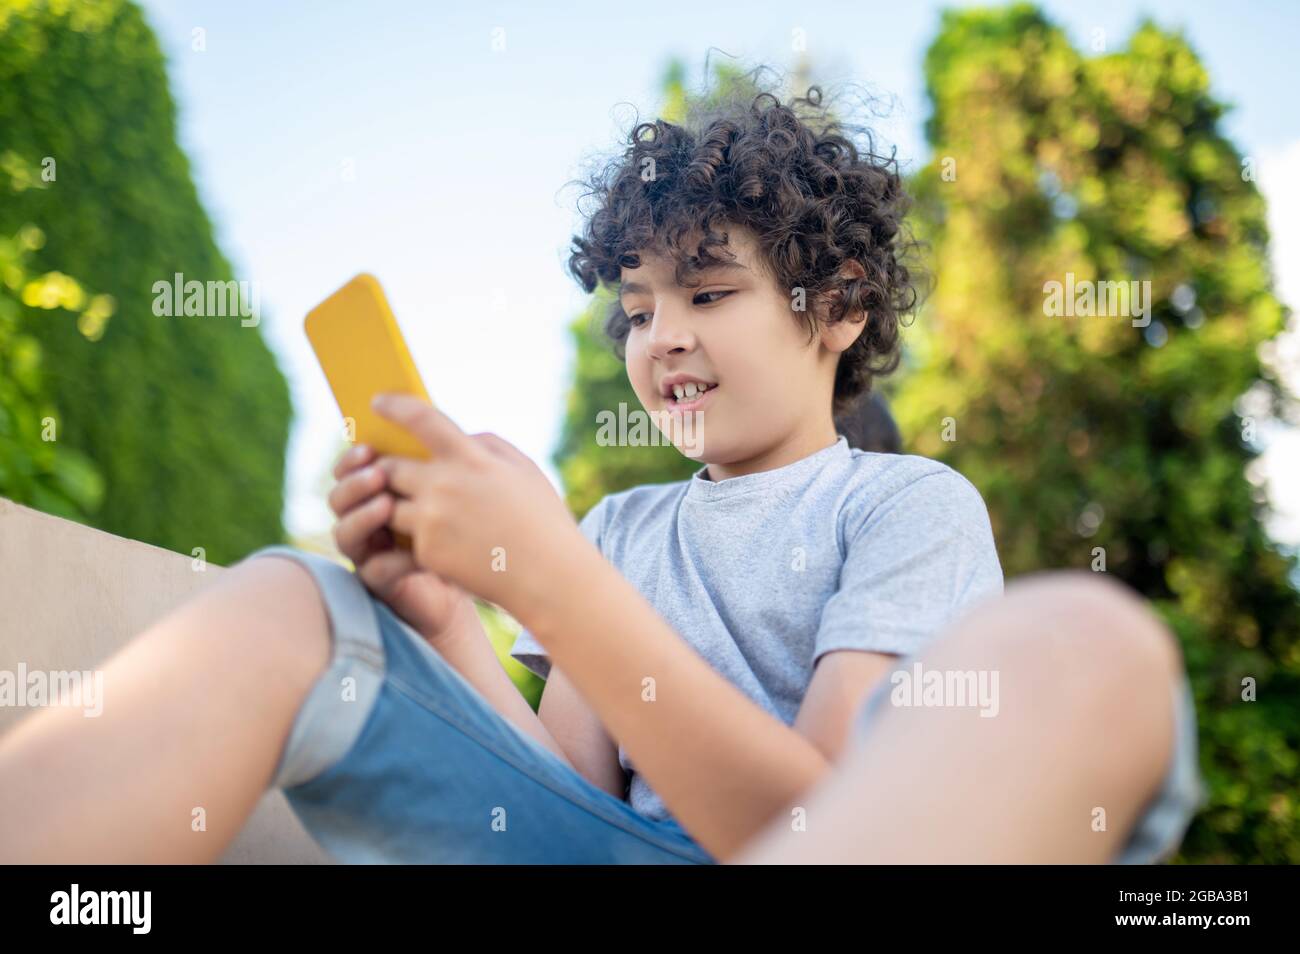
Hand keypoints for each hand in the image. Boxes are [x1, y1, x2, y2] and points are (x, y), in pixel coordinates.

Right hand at [328, 442, 472, 643]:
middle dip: (354, 484)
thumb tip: (448, 429)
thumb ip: (445, 463)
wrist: (485, 576)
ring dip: (362, 517)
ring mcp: (370, 553)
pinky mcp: (381, 584)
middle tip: (378, 475)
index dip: (352, 458)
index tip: (368, 447)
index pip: (350, 469)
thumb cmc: (471, 527)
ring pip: (344, 534)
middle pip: (338, 498)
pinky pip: (374, 571)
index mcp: (380, 491)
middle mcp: (366, 520)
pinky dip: (391, 561)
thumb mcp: (459, 489)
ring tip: (386, 505)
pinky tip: (415, 556)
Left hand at [369, 393, 585, 620]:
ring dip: (398, 507)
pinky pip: (405, 539)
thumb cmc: (542, 521)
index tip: (377, 402)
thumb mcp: (524, 469)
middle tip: (390, 475)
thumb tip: (459, 437)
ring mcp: (431, 519)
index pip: (420, 419)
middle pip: (389, 466)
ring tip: (421, 516)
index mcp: (471, 457)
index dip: (394, 406)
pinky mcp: (426, 552)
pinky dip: (417, 539)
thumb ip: (487, 445)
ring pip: (389, 505)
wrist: (549, 576)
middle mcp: (444, 484)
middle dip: (386, 470)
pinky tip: (442, 546)